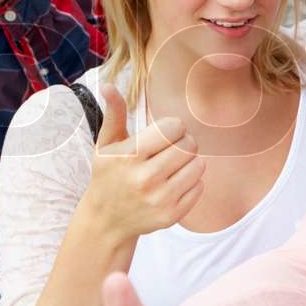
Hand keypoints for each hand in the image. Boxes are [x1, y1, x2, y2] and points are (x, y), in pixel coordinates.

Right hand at [83, 84, 204, 239]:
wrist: (106, 220)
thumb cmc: (108, 175)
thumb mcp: (106, 144)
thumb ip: (114, 114)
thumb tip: (109, 85)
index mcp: (130, 156)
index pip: (174, 127)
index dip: (173, 128)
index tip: (165, 135)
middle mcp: (145, 178)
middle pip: (189, 145)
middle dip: (184, 143)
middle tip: (171, 150)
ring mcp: (160, 199)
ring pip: (199, 165)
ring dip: (190, 162)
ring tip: (173, 166)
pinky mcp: (172, 215)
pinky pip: (200, 187)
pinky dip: (191, 183)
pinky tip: (173, 184)